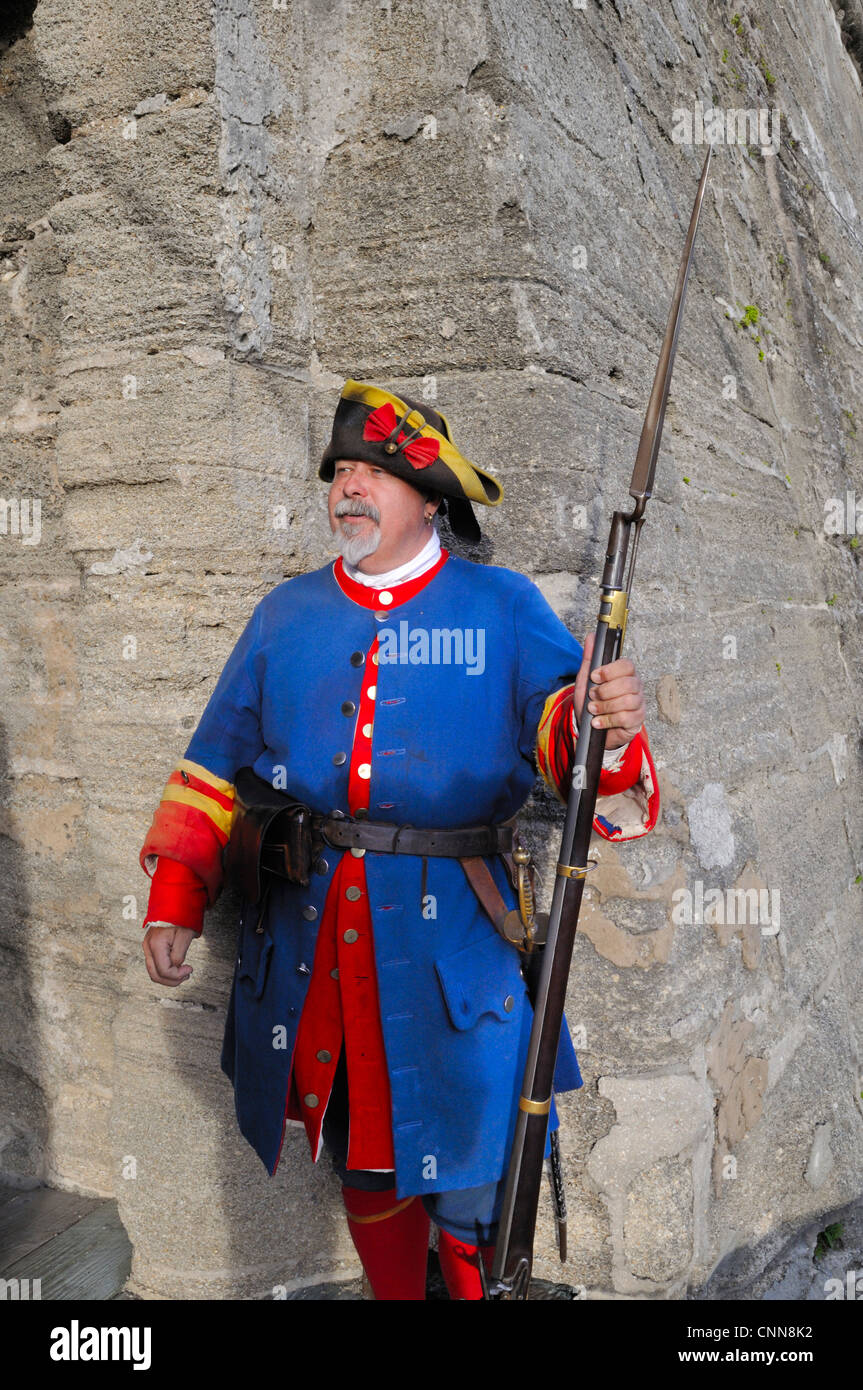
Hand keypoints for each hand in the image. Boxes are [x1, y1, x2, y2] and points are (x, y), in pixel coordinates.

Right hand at [143, 924, 196, 985]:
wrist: (174, 904)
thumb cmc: (180, 918)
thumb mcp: (185, 937)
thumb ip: (179, 955)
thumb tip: (175, 967)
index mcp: (156, 944)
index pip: (163, 970)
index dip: (177, 975)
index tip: (189, 969)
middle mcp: (148, 947)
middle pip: (155, 975)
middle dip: (172, 980)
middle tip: (186, 976)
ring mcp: (147, 947)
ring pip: (153, 972)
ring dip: (168, 977)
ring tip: (182, 973)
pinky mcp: (150, 947)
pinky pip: (155, 964)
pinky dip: (165, 970)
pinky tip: (176, 967)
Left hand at [574, 632, 645, 750]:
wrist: (592, 730)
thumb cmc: (592, 702)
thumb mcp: (586, 681)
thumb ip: (589, 659)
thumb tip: (592, 636)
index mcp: (625, 674)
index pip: (627, 665)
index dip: (610, 671)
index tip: (595, 677)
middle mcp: (635, 687)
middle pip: (628, 684)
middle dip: (605, 691)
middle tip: (593, 696)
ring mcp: (638, 704)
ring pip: (627, 701)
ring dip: (605, 707)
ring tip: (593, 710)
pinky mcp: (637, 720)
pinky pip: (626, 718)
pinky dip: (608, 720)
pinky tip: (598, 722)